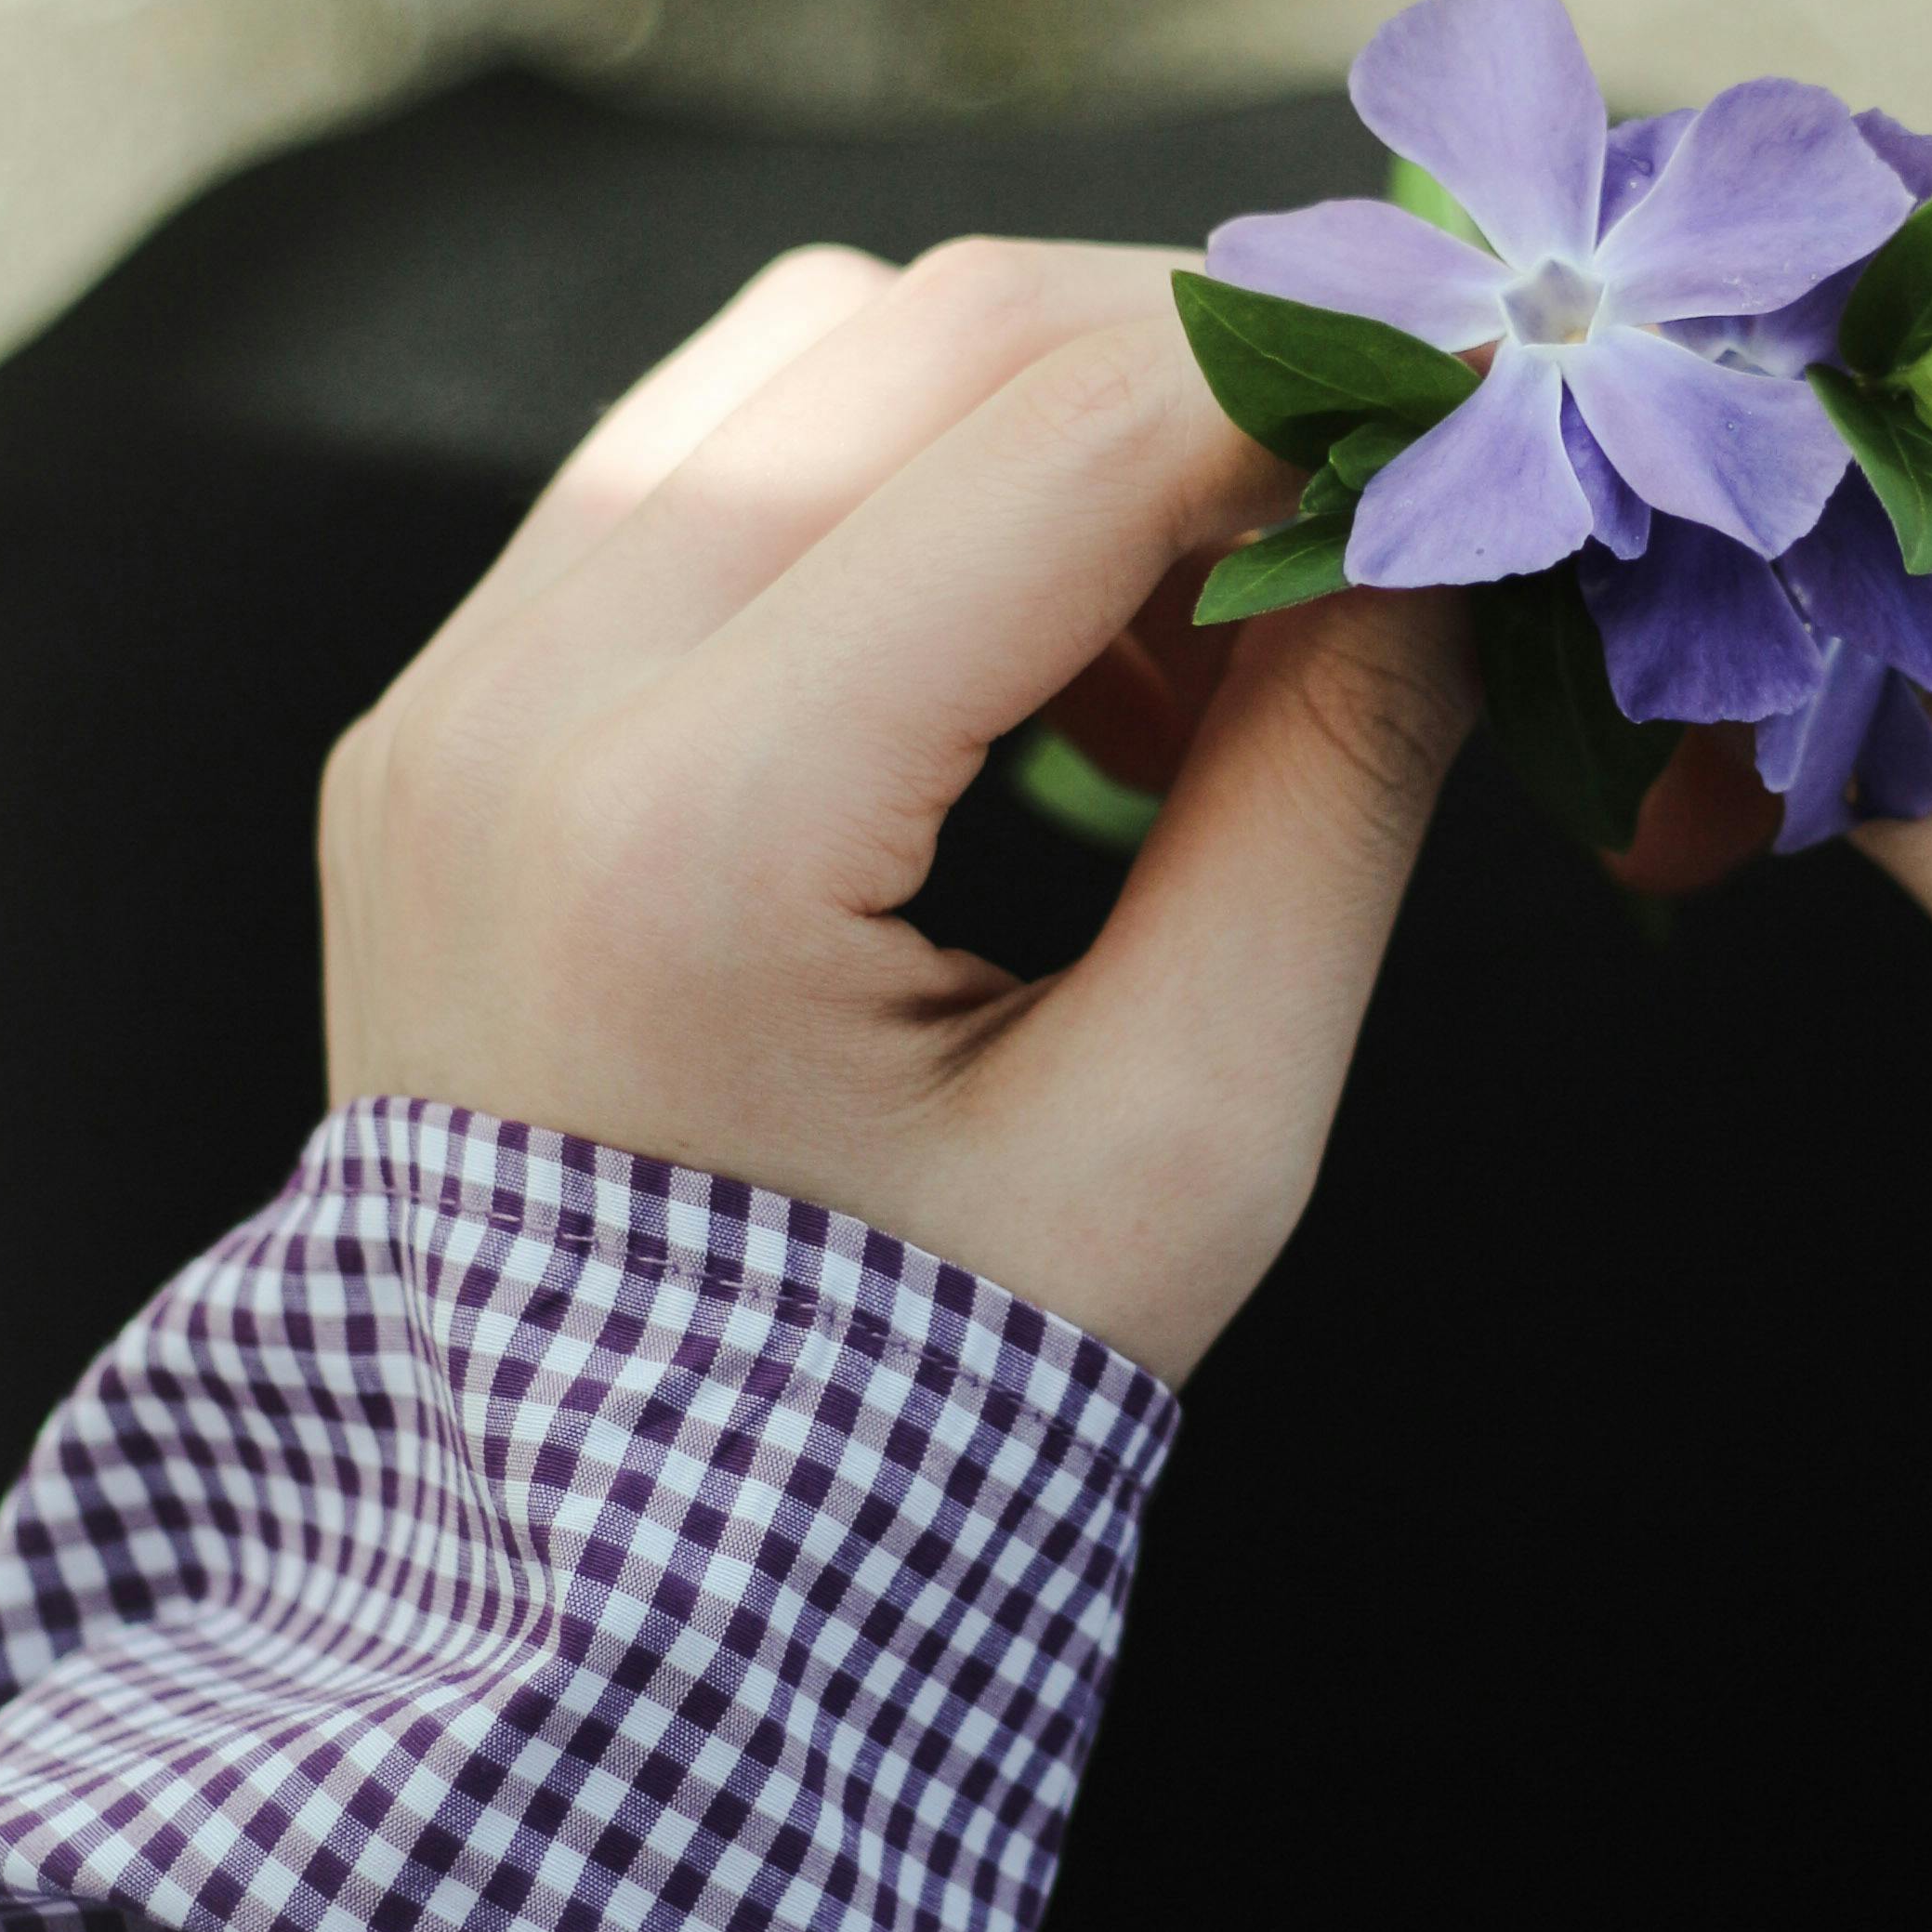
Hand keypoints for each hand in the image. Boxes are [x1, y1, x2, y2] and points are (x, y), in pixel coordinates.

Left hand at [321, 239, 1472, 1378]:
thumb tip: (1435, 531)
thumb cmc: (903, 1423)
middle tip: (1382, 498)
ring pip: (807, 351)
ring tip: (1194, 644)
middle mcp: (521, 707)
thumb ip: (1329, 800)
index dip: (1316, 384)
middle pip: (923, 331)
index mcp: (693, 833)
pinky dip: (906, 485)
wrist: (580, 1601)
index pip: (1066, 439)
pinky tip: (1031, 670)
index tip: (1488, 406)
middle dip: (1197, 362)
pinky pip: (701, 459)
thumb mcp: (1184, 1143)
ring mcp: (449, 694)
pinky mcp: (443, 710)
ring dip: (1045, 417)